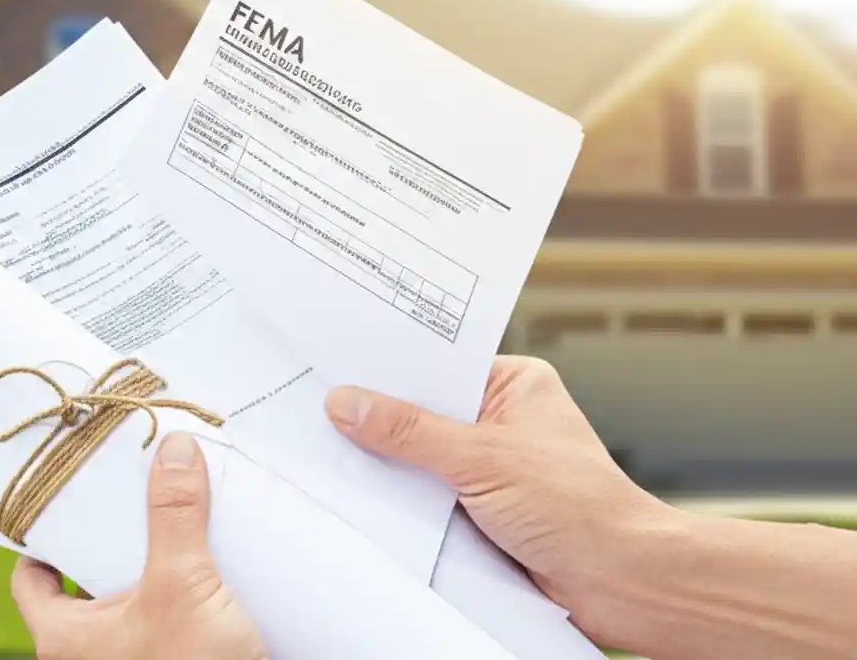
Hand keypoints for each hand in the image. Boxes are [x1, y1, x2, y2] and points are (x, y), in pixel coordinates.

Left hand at [12, 432, 266, 659]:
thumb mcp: (183, 585)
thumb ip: (176, 516)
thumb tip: (173, 450)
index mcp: (65, 639)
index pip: (31, 578)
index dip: (43, 535)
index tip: (68, 496)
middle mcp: (92, 653)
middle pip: (88, 577)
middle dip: (116, 537)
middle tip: (137, 491)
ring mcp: (133, 658)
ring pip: (134, 594)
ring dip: (157, 559)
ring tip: (181, 514)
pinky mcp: (173, 657)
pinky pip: (170, 613)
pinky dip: (186, 585)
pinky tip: (215, 559)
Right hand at [325, 356, 676, 643]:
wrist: (621, 582)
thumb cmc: (579, 508)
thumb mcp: (481, 457)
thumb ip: (409, 432)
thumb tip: (349, 404)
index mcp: (514, 385)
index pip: (438, 364)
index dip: (390, 368)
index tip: (338, 367)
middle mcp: (503, 421)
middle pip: (424, 413)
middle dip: (383, 421)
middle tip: (326, 414)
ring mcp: (492, 468)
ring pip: (422, 460)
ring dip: (393, 468)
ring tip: (338, 457)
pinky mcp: (482, 513)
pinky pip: (429, 500)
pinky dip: (406, 505)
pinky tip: (370, 501)